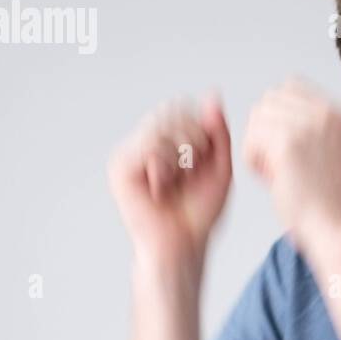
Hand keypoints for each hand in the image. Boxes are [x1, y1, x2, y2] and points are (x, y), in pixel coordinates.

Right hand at [108, 94, 232, 267]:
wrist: (183, 244)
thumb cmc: (199, 212)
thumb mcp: (220, 166)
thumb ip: (218, 132)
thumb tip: (212, 95)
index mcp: (164, 141)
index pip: (182, 108)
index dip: (201, 126)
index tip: (206, 157)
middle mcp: (143, 144)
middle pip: (171, 110)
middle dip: (192, 135)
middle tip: (193, 166)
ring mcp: (129, 155)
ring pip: (160, 125)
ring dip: (180, 152)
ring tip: (177, 179)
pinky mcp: (120, 168)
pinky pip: (147, 145)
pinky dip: (164, 164)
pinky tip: (162, 185)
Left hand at [242, 79, 340, 254]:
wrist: (338, 227)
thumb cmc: (329, 199)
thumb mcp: (329, 148)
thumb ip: (308, 124)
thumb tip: (270, 106)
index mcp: (335, 112)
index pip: (289, 88)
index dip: (277, 115)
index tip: (284, 146)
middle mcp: (324, 113)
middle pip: (268, 102)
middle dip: (264, 130)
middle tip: (279, 163)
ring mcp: (306, 126)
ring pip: (257, 120)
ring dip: (257, 146)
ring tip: (276, 172)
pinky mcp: (288, 144)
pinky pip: (251, 141)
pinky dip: (254, 161)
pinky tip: (273, 179)